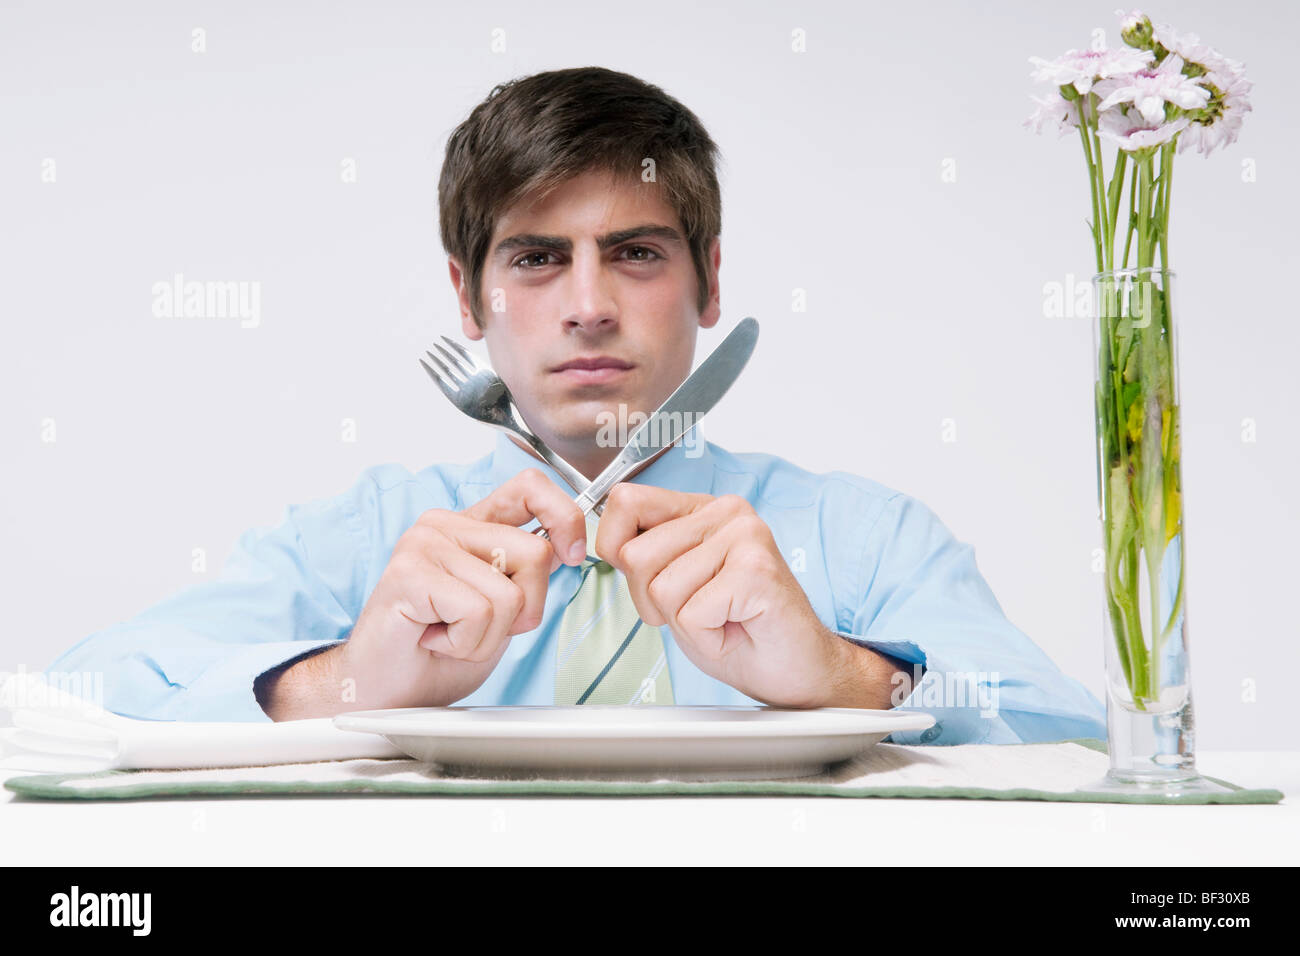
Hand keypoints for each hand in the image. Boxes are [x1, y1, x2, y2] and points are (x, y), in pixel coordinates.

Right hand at [260, 469, 586, 718]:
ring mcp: (424, 544)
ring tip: (451, 635)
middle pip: (536, 553)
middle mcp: (445, 525)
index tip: (572, 554)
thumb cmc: (436, 654)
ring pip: (510, 592)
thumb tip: (568, 550)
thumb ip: (526, 575)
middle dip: (525, 609)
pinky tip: (435, 640)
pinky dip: (467, 643)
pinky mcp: (410, 573)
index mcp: (471, 526)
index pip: (530, 487)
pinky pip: (479, 612)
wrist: (381, 689)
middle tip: (479, 627)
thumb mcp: (500, 610)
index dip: (564, 516)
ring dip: (489, 635)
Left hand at [595, 484, 872, 707]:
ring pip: (660, 586)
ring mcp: (745, 537)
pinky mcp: (757, 570)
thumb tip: (603, 539)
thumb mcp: (673, 587)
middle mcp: (726, 512)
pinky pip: (691, 613)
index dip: (616, 549)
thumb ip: (644, 555)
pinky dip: (705, 637)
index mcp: (702, 510)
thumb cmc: (738, 633)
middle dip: (651, 600)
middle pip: (636, 554)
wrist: (796, 672)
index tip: (647, 581)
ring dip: (682, 621)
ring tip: (720, 620)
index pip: (625, 500)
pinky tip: (735, 629)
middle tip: (698, 613)